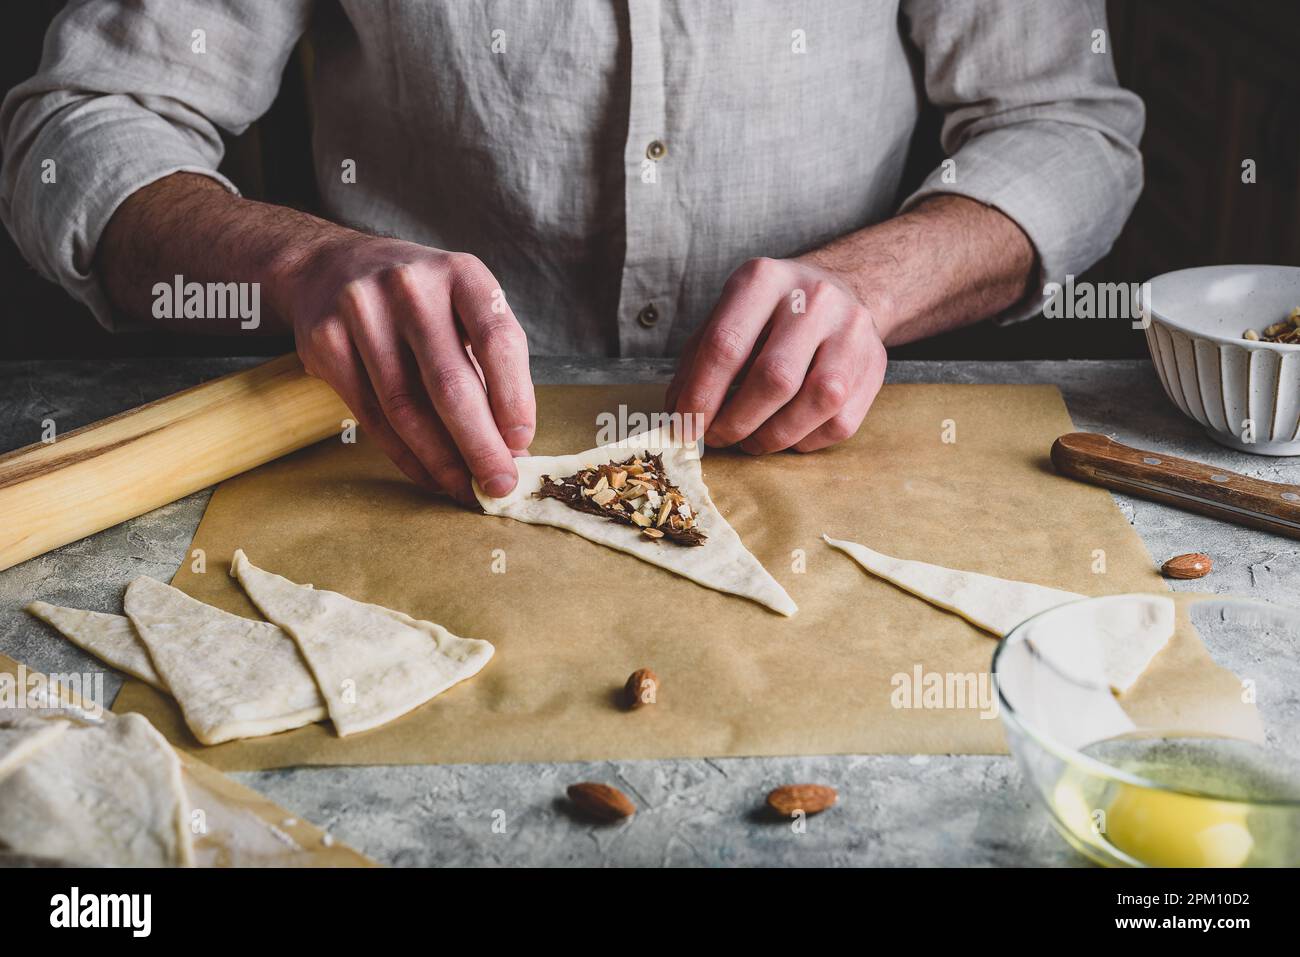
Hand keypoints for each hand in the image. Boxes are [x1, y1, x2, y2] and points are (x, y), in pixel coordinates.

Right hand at [275, 234, 534, 504]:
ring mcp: (362, 311)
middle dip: (480, 445)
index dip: (514, 399)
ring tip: (465, 488)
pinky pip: (372, 415)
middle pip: (450, 383)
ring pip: (406, 408)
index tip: (522, 444)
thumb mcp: (462, 309)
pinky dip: (405, 455)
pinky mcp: (326, 341)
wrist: (330, 268)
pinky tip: (428, 474)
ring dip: (441, 460)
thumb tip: (513, 450)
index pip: (498, 341)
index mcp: (461, 274)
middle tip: (499, 485)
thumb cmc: (419, 301)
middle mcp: (411, 286)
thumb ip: (489, 370)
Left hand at [666, 257, 886, 453]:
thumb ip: (699, 363)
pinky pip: (840, 422)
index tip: (685, 427)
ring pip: (815, 402)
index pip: (726, 345)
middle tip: (717, 439)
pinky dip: (805, 440)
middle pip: (774, 378)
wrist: (841, 290)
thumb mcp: (728, 317)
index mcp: (764, 279)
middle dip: (737, 422)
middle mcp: (814, 299)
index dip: (700, 396)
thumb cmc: (770, 314)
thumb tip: (678, 419)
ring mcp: (851, 331)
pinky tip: (787, 434)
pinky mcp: (875, 365)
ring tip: (751, 441)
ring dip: (773, 437)